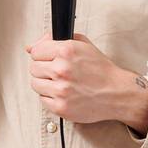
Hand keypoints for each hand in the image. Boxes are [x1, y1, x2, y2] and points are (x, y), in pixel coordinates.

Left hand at [26, 31, 147, 130]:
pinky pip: (42, 100)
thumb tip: (30, 47)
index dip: (42, 55)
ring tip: (61, 83)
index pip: (36, 51)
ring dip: (45, 84)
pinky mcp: (60, 107)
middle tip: (58, 73)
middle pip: (34, 68)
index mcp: (67, 51)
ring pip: (35, 84)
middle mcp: (62, 69)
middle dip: (44, 69)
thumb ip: (54, 40)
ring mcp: (61, 90)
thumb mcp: (82, 45)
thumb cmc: (101, 70)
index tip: (49, 59)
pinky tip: (64, 94)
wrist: (117, 92)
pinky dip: (51, 97)